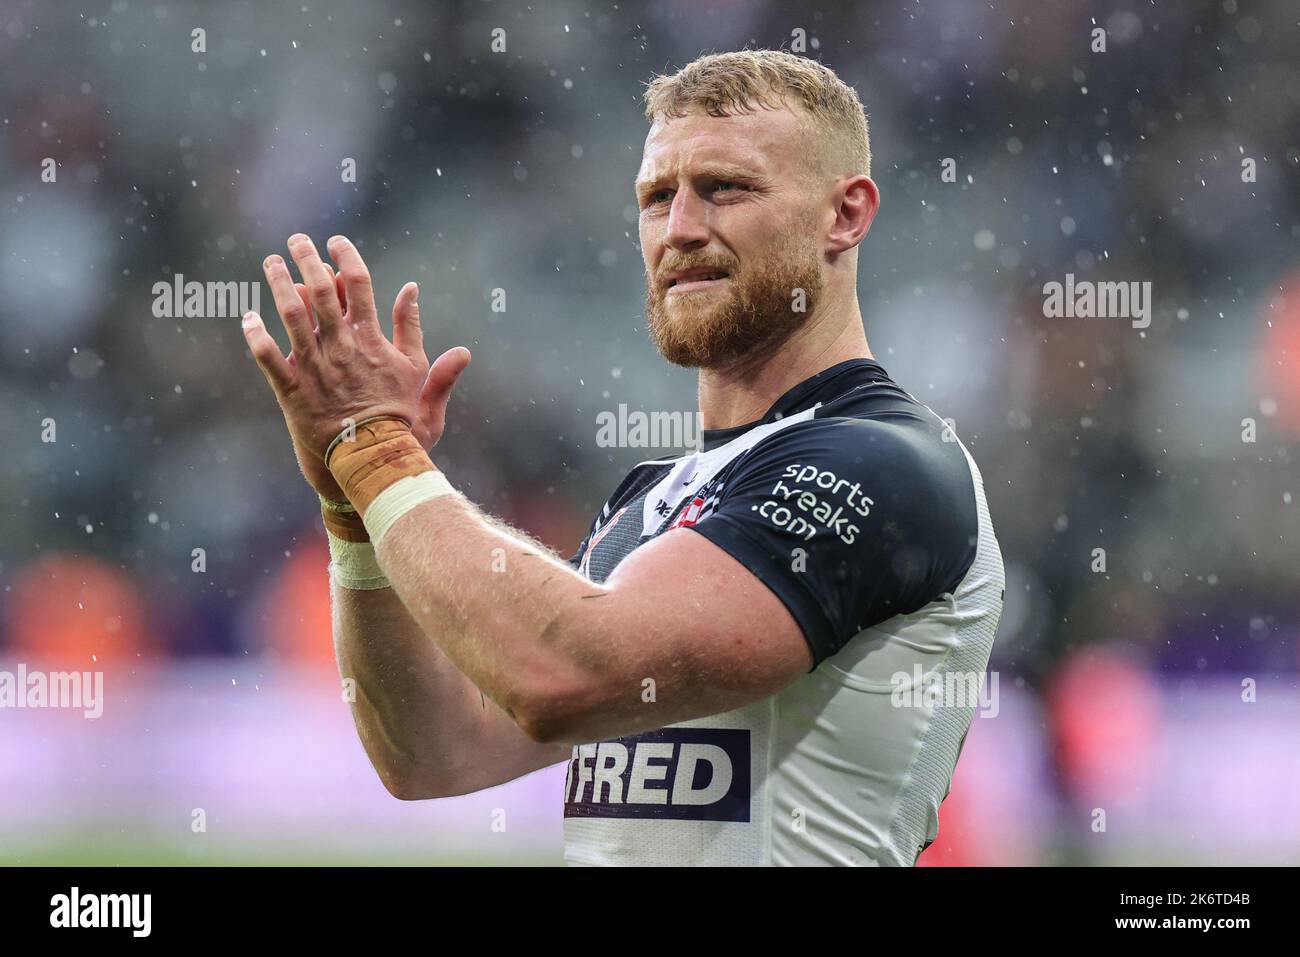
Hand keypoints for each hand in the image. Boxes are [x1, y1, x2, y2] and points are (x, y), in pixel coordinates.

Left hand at [242, 234, 470, 500]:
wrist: (376, 464)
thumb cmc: (404, 426)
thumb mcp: (421, 378)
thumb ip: (416, 332)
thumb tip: (412, 290)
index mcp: (372, 343)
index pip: (359, 287)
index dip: (347, 259)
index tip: (337, 242)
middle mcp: (341, 349)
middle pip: (320, 292)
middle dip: (307, 260)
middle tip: (297, 240)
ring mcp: (315, 370)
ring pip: (291, 317)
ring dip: (279, 286)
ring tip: (270, 263)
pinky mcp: (293, 393)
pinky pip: (268, 359)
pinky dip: (256, 337)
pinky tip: (247, 318)